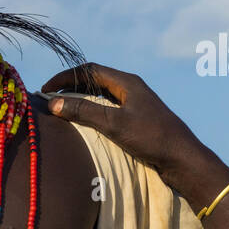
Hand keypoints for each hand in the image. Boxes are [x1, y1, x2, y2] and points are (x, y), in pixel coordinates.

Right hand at [41, 63, 198, 178]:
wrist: (182, 158)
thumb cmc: (151, 138)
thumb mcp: (114, 123)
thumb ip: (84, 111)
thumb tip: (54, 103)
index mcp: (127, 82)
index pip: (89, 70)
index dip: (65, 78)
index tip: (46, 90)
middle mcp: (131, 88)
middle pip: (94, 81)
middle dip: (71, 88)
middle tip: (51, 101)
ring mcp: (135, 104)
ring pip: (101, 96)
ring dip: (81, 100)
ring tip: (62, 111)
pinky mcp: (138, 119)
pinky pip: (109, 110)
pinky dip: (93, 112)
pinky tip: (85, 124)